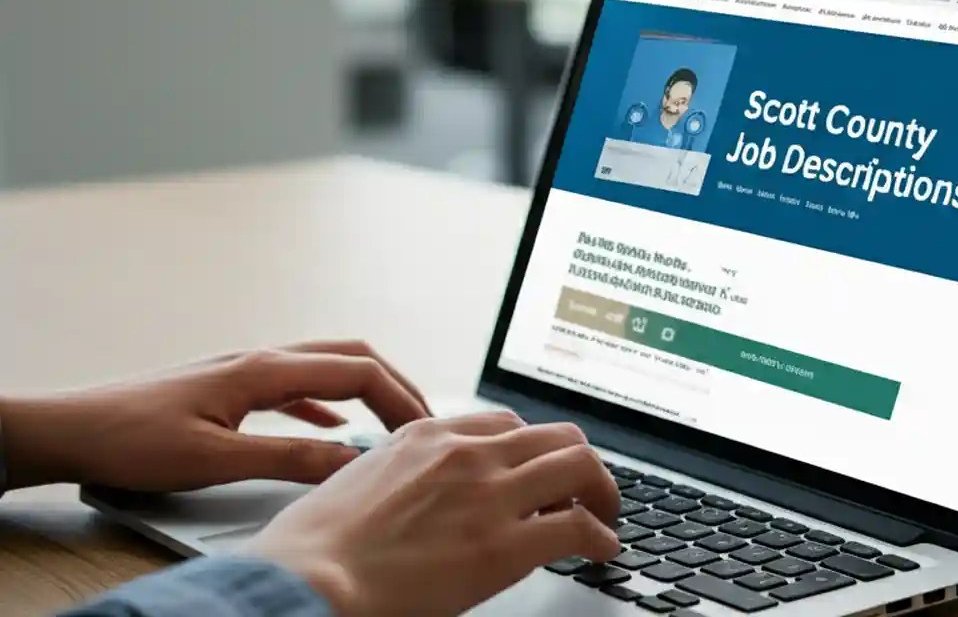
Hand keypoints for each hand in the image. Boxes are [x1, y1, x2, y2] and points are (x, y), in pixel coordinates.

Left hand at [0, 340, 428, 490]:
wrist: (71, 430)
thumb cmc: (131, 440)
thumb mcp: (216, 460)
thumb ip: (290, 460)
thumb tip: (354, 462)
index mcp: (264, 369)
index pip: (357, 371)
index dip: (400, 399)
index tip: (425, 431)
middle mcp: (261, 359)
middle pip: (350, 356)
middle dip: (395, 384)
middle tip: (426, 422)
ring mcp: (246, 371)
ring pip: (327, 367)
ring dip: (367, 391)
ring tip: (395, 424)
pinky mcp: (232, 390)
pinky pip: (298, 388)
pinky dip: (330, 405)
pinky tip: (335, 431)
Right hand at [244, 411, 620, 616]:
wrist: (304, 581)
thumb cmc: (313, 546)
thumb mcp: (358, 482)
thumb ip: (403, 476)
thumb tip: (420, 496)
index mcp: (428, 434)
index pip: (506, 424)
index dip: (532, 450)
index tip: (540, 470)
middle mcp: (467, 452)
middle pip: (555, 435)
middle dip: (579, 462)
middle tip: (586, 489)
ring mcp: (489, 494)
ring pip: (579, 465)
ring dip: (602, 491)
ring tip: (605, 514)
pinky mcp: (504, 544)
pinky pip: (577, 527)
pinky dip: (601, 536)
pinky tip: (602, 549)